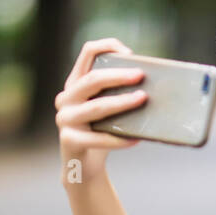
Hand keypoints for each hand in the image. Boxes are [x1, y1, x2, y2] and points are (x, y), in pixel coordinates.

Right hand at [55, 38, 145, 182]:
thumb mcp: (105, 110)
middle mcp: (66, 98)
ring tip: (142, 99)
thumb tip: (151, 86)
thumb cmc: (100, 134)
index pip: (87, 53)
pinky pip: (98, 139)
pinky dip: (119, 139)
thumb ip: (116, 95)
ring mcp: (65, 119)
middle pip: (93, 80)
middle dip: (118, 76)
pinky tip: (136, 139)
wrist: (83, 168)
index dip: (107, 46)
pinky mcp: (69, 140)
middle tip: (141, 76)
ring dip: (122, 103)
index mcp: (75, 84)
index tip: (129, 52)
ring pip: (97, 107)